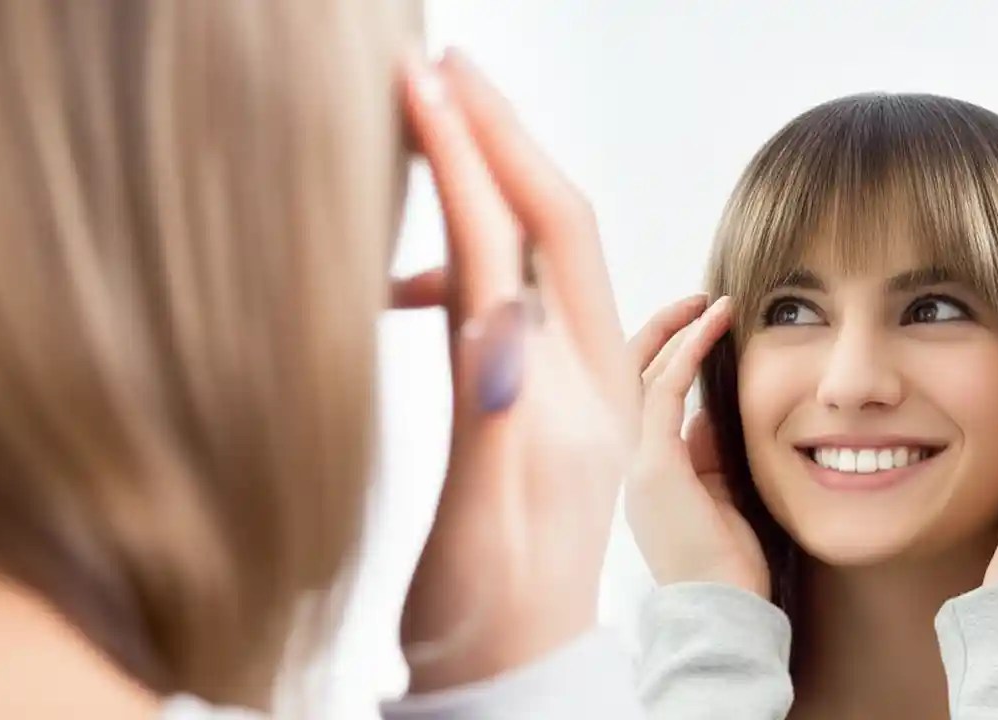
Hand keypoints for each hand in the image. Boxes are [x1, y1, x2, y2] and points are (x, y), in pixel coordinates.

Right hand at [393, 50, 638, 691]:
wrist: (519, 673)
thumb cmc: (486, 617)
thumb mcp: (484, 514)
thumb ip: (493, 407)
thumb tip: (492, 302)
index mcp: (558, 396)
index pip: (518, 244)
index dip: (474, 157)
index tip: (431, 83)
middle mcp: (575, 380)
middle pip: (553, 226)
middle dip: (503, 139)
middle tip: (446, 70)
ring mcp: (565, 389)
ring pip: (538, 255)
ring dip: (488, 190)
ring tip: (426, 148)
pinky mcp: (546, 405)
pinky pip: (520, 301)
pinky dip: (474, 261)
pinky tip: (422, 278)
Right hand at [624, 296, 770, 598]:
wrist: (721, 614)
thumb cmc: (726, 564)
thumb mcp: (716, 494)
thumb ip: (705, 453)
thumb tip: (704, 414)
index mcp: (641, 470)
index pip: (637, 395)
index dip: (663, 353)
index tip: (699, 323)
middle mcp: (625, 461)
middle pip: (625, 376)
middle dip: (659, 331)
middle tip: (698, 300)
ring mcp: (633, 461)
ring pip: (639, 374)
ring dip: (674, 330)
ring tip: (708, 302)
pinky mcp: (653, 464)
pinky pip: (665, 389)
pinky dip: (688, 349)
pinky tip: (712, 323)